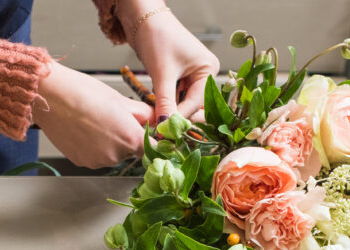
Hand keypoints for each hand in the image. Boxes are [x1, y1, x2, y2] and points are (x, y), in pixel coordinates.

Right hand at [33, 61, 151, 168]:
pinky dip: (95, 146)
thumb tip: (156, 120)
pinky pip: (96, 156)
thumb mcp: (120, 99)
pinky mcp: (82, 162)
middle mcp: (115, 155)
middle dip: (128, 137)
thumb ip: (142, 115)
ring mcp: (97, 161)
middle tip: (114, 118)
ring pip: (113, 154)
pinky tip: (85, 129)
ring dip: (111, 143)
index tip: (150, 134)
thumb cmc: (82, 92)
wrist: (50, 96)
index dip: (152, 140)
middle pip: (132, 151)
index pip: (152, 148)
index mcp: (130, 138)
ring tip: (96, 122)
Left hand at [119, 3, 218, 122]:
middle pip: (193, 105)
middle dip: (178, 117)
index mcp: (208, 69)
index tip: (166, 131)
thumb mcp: (162, 73)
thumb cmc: (157, 36)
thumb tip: (165, 126)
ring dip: (170, 112)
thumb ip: (165, 101)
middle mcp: (203, 74)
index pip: (197, 102)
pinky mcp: (177, 77)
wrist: (141, 18)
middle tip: (163, 131)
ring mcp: (190, 76)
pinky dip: (165, 105)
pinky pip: (174, 98)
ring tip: (157, 124)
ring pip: (182, 103)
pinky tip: (156, 112)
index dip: (181, 117)